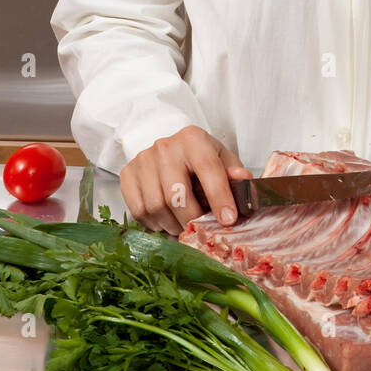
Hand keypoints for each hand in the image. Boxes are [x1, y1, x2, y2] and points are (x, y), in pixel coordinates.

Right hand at [119, 126, 253, 236]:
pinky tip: (166, 220)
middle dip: (191, 220)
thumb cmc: (200, 159)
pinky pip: (138, 210)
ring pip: (156, 206)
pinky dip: (154, 224)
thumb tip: (243, 179)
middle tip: (200, 232)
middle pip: (176, 194)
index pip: (208, 169)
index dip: (219, 197)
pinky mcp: (127, 174)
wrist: (169, 149)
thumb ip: (234, 174)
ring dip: (172, 225)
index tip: (228, 220)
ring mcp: (143, 160)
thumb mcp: (222, 161)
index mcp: (194, 139)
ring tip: (183, 226)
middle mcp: (165, 147)